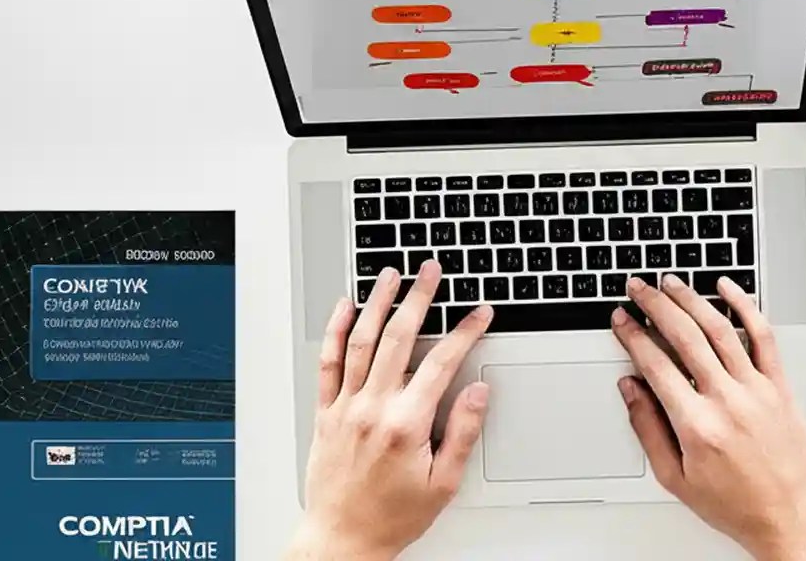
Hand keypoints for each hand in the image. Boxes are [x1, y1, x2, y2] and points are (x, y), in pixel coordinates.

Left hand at [286, 260, 492, 560]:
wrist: (342, 539)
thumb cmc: (392, 517)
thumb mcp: (443, 483)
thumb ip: (462, 432)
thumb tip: (477, 391)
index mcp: (406, 425)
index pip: (442, 362)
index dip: (465, 331)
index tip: (479, 314)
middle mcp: (373, 409)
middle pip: (398, 338)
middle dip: (419, 298)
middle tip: (431, 272)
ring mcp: (345, 407)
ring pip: (361, 341)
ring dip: (377, 303)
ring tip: (391, 275)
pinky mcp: (325, 412)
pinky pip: (328, 362)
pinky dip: (335, 331)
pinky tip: (345, 308)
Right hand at [612, 275, 805, 560]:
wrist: (787, 515)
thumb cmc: (734, 502)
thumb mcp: (675, 477)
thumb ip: (647, 428)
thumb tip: (630, 387)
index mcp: (696, 425)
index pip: (655, 364)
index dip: (633, 335)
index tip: (621, 319)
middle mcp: (727, 401)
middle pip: (684, 336)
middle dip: (656, 305)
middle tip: (639, 288)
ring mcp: (756, 389)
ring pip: (720, 328)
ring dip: (691, 299)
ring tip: (671, 283)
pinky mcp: (779, 386)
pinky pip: (763, 336)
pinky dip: (745, 306)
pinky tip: (728, 288)